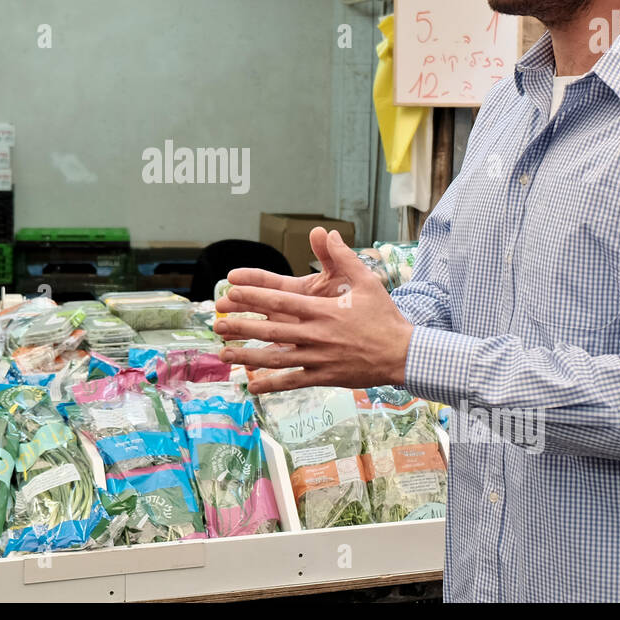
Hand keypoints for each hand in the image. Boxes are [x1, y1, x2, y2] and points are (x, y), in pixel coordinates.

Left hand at [213, 228, 414, 394]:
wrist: (402, 354)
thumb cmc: (385, 317)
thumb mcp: (367, 282)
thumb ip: (343, 257)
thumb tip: (327, 233)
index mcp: (323, 311)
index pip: (280, 302)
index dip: (253, 297)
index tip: (232, 292)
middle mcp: (316, 335)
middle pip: (271, 331)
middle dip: (240, 327)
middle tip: (216, 324)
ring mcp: (318, 359)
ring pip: (275, 359)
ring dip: (247, 357)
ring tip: (223, 354)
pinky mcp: (323, 377)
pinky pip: (291, 381)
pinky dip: (270, 384)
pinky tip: (252, 386)